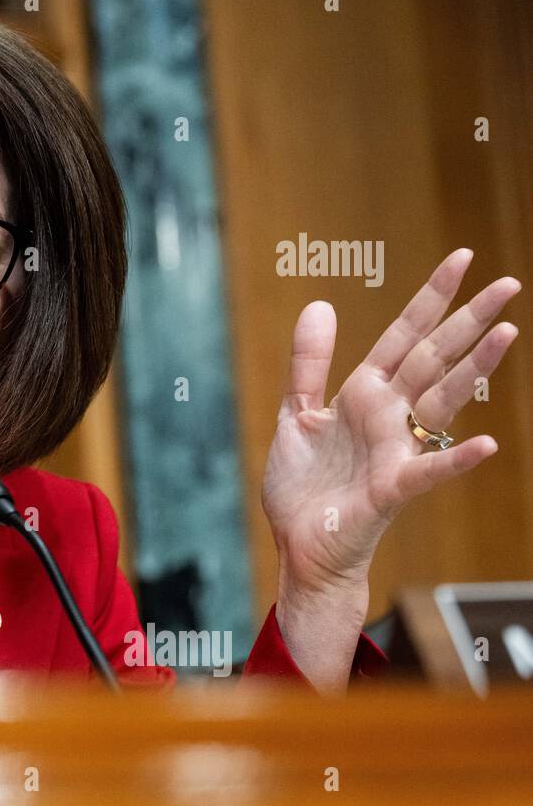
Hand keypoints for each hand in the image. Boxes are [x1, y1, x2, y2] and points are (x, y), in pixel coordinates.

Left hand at [262, 249, 519, 683]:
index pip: (402, 336)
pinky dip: (454, 460)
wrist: (300, 546)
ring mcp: (394, 451)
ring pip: (440, 401)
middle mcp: (387, 416)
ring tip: (506, 333)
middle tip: (509, 283)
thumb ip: (308, 364)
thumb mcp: (295, 415)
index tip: (462, 259)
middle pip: (431, 358)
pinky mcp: (390, 491)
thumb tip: (321, 304)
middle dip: (466, 321)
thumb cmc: (304, 487)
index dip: (429, 298)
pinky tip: (486, 445)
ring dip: (472, 370)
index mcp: (362, 394)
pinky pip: (427, 472)